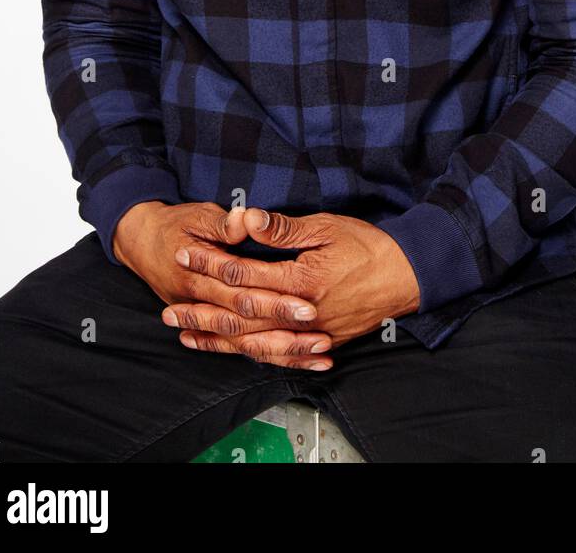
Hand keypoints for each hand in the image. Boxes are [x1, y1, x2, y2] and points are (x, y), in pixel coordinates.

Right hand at [112, 201, 334, 369]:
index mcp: (200, 272)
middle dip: (285, 327)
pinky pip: (238, 345)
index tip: (306, 302)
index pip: (243, 288)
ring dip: (283, 349)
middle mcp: (201, 299)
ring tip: (318, 356)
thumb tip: (246, 219)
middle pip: (247, 319)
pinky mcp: (208, 322)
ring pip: (245, 340)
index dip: (274, 296)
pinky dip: (267, 354)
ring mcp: (203, 314)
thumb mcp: (198, 215)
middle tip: (320, 333)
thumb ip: (224, 224)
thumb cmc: (174, 224)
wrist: (140, 240)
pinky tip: (296, 360)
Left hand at [164, 208, 420, 355]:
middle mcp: (301, 314)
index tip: (185, 254)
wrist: (406, 276)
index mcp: (301, 280)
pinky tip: (230, 353)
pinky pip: (277, 356)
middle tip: (169, 309)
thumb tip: (246, 219)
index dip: (211, 263)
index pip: (244, 274)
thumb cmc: (367, 247)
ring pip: (254, 342)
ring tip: (186, 336)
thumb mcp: (325, 227)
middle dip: (202, 311)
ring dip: (217, 339)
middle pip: (240, 315)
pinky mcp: (319, 345)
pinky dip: (248, 355)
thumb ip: (282, 229)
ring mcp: (310, 335)